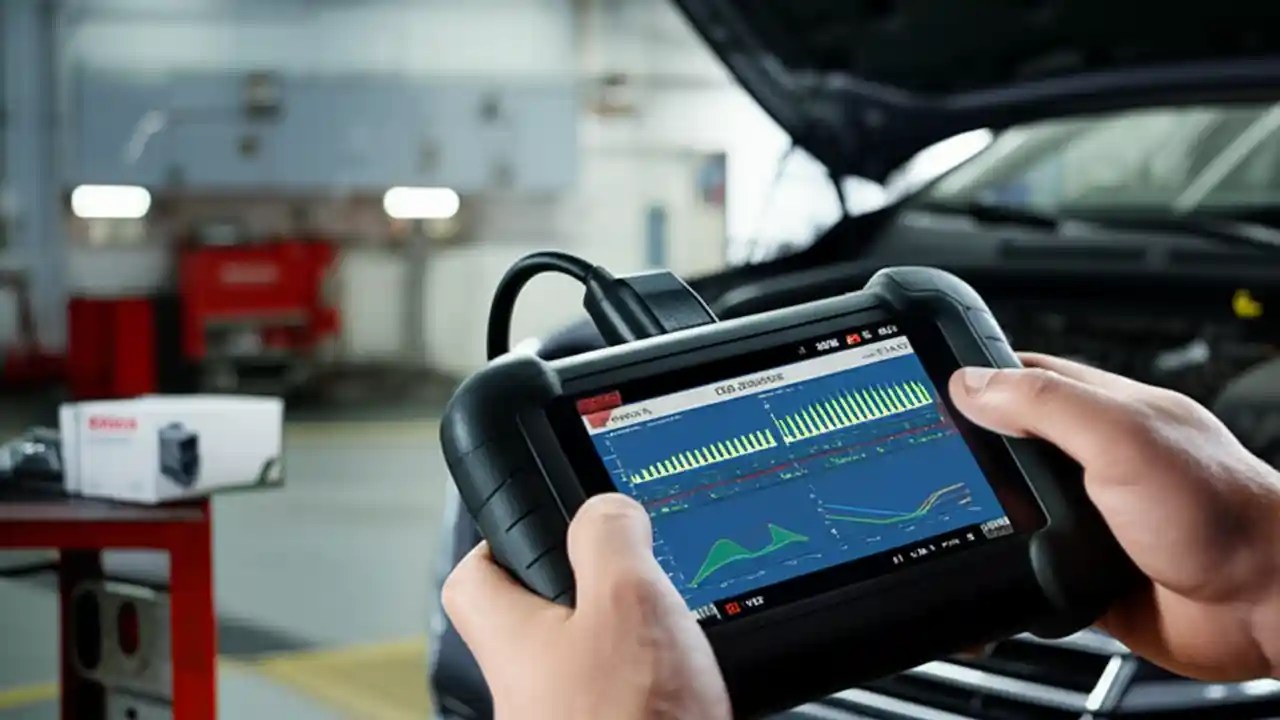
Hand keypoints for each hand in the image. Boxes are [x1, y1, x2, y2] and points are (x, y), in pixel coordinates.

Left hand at [442, 493, 730, 719]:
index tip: (538, 520)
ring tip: (677, 624)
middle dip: (590, 591)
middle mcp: (532, 685)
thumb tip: (605, 509)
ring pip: (592, 660)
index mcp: (514, 636)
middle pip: (542, 618)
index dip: (502, 541)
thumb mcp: (623, 597)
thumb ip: (607, 536)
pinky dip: (660, 683)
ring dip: (634, 641)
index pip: (475, 575)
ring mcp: (571, 718)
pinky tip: (694, 680)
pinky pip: (630, 697)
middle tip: (633, 568)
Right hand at [950, 353, 1279, 680]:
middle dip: (962, 454)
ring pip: (1007, 507)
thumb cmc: (1220, 513)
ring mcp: (1086, 515)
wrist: (1262, 605)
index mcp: (1100, 410)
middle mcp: (1090, 459)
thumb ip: (1046, 406)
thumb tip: (971, 383)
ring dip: (979, 516)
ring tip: (944, 516)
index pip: (1018, 376)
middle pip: (1001, 443)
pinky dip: (998, 568)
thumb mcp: (1122, 439)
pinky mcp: (1081, 571)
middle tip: (921, 461)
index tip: (920, 385)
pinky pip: (1021, 564)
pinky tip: (985, 567)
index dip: (969, 377)